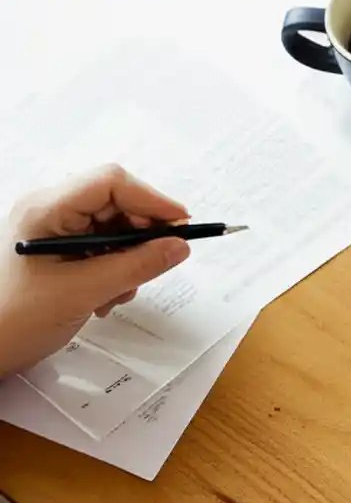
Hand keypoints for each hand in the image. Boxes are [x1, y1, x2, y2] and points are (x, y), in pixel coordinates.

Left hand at [0, 164, 190, 377]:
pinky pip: (104, 247)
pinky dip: (116, 270)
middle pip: (116, 203)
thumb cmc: (12, 319)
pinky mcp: (60, 249)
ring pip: (115, 228)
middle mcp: (49, 211)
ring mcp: (53, 229)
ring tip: (118, 292)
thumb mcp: (83, 292)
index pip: (110, 183)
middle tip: (158, 263)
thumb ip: (136, 266)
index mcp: (45, 209)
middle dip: (141, 235)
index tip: (181, 225)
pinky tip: (105, 296)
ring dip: (129, 259)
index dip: (152, 200)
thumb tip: (178, 247)